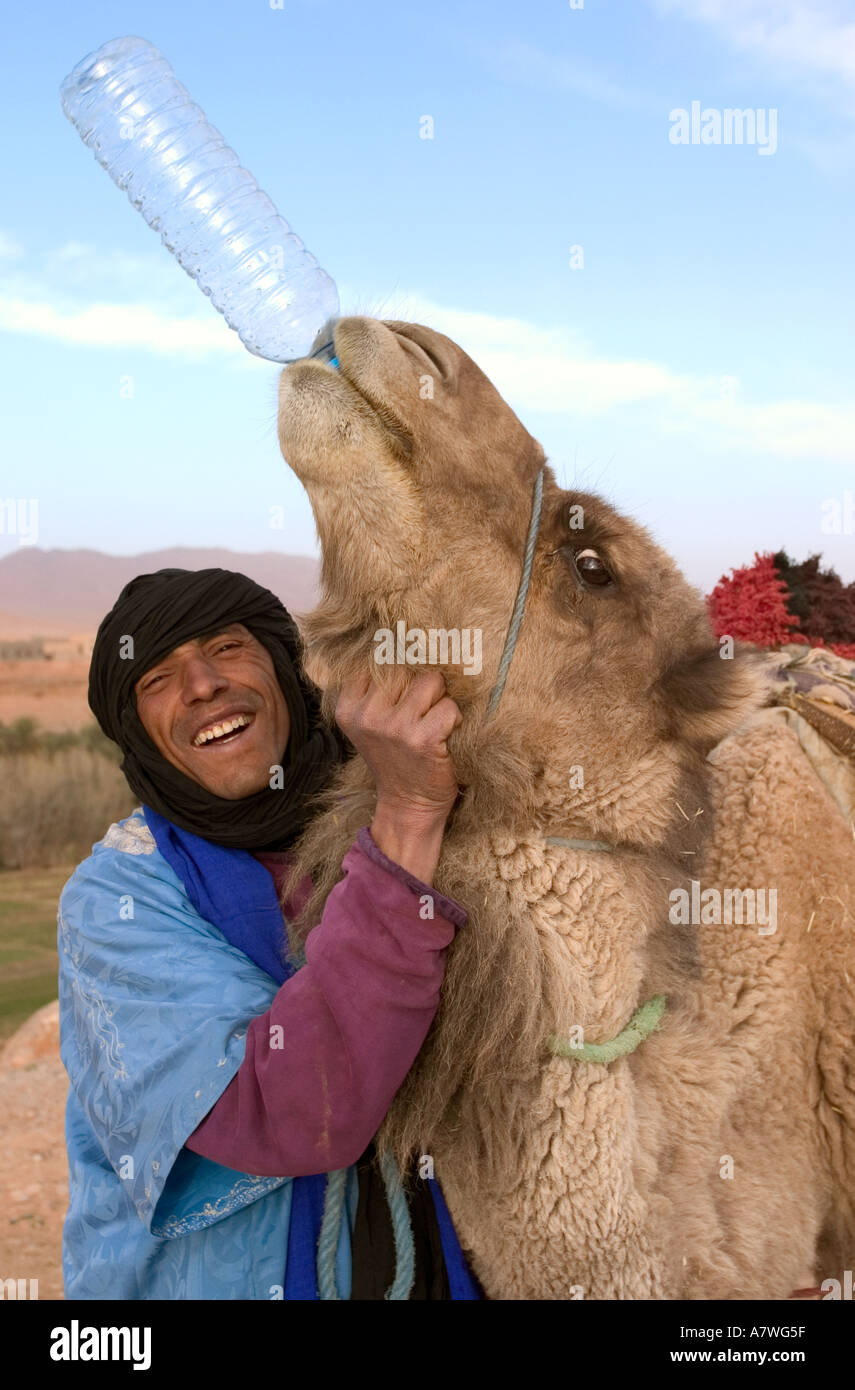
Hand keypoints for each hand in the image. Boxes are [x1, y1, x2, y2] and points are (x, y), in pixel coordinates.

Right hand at [334, 669, 462, 882]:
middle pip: (406, 666)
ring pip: (431, 681)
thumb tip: (406, 639)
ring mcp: (393, 726)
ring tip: (431, 723)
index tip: (404, 689)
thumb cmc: (396, 758)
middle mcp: (366, 714)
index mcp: (348, 706)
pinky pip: (450, 706)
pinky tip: (443, 737)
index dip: (400, 669)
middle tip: (419, 714)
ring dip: (440, 700)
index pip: (379, 658)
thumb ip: (377, 686)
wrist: (408, 805)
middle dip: (421, 684)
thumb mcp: (372, 721)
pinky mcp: (422, 738)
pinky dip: (453, 719)